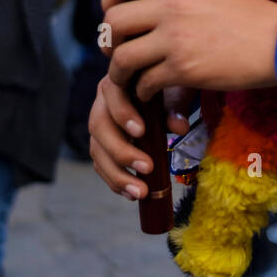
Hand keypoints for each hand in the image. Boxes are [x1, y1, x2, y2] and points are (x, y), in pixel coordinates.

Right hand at [88, 80, 193, 199]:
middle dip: (121, 151)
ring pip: (97, 150)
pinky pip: (102, 165)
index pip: (113, 94)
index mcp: (118, 81)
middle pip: (99, 127)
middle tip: (146, 168)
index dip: (123, 113)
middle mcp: (103, 102)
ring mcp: (101, 125)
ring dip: (117, 174)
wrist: (165, 91)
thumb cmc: (169, 87)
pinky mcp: (103, 146)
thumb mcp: (176, 91)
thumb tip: (179, 127)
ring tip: (140, 192)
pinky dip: (115, 181)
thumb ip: (176, 106)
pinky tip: (132, 194)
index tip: (141, 132)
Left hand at [101, 0, 276, 99]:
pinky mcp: (184, 68)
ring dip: (118, 72)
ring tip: (128, 79)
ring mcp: (176, 38)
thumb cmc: (250, 19)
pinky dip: (143, 91)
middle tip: (118, 52)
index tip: (112, 14)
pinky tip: (153, 92)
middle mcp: (171, 5)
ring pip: (122, 57)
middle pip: (113, 20)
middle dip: (108, 41)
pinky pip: (145, 82)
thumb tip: (145, 5)